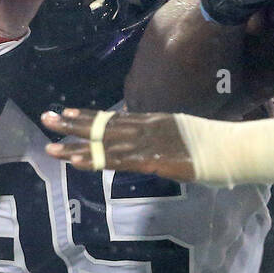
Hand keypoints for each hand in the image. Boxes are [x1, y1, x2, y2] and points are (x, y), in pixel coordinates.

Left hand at [40, 108, 196, 180]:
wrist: (227, 149)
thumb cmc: (210, 145)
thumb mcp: (179, 135)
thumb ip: (160, 136)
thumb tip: (147, 142)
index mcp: (151, 121)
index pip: (113, 117)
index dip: (88, 115)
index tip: (66, 111)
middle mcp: (143, 127)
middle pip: (101, 125)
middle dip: (72, 124)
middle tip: (46, 119)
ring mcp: (145, 143)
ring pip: (103, 143)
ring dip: (75, 146)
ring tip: (50, 146)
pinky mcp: (150, 159)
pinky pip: (117, 160)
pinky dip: (96, 160)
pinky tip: (77, 161)